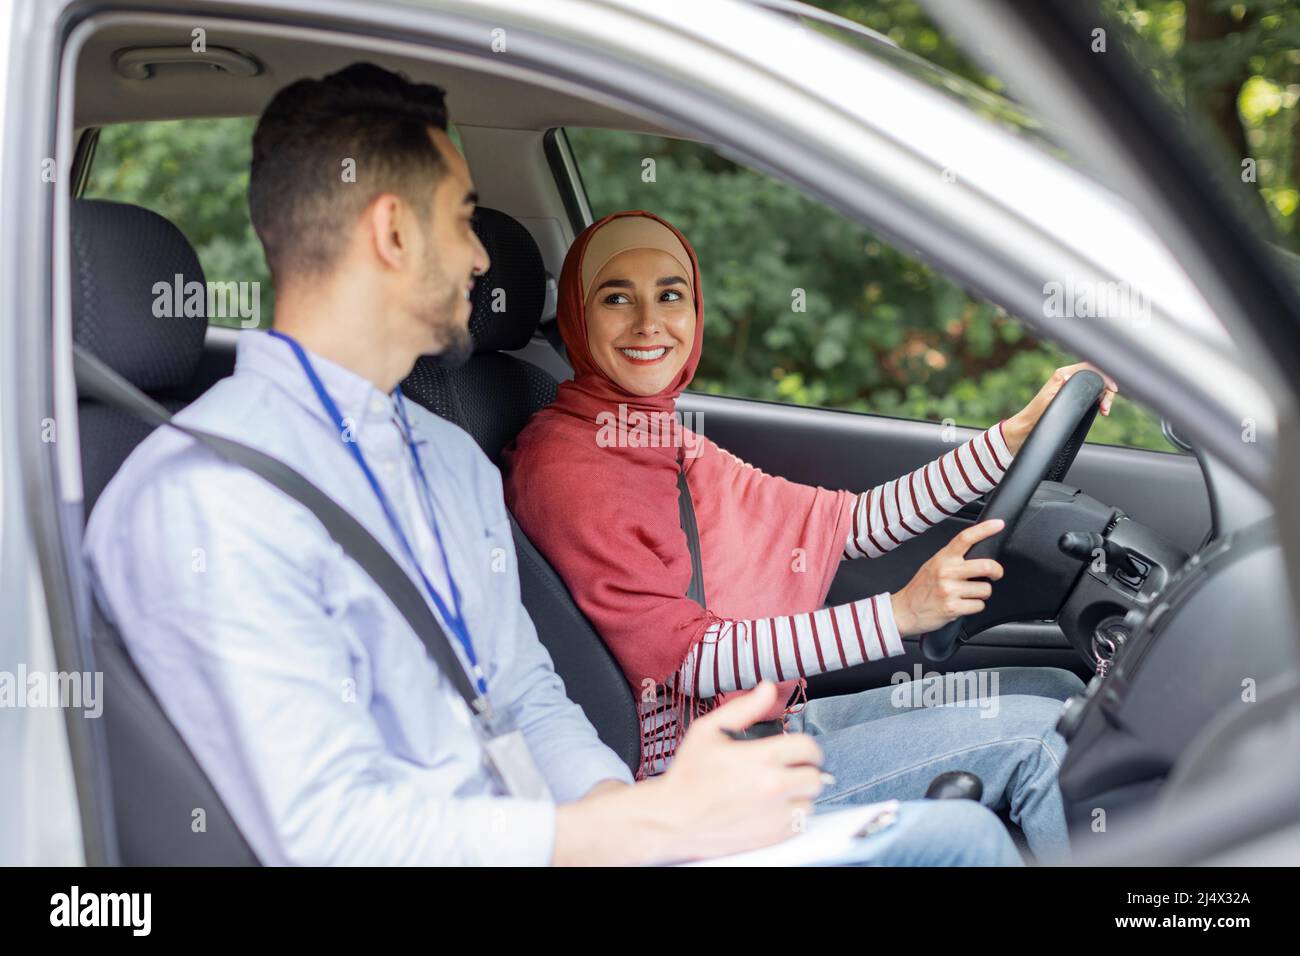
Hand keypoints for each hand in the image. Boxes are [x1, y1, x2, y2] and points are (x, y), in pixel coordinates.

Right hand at [653, 682, 826, 860]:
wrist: (673, 818)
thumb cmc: (688, 774)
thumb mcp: (708, 731)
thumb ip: (744, 708)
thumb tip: (768, 689)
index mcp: (762, 757)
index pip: (809, 747)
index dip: (805, 747)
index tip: (797, 750)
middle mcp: (774, 786)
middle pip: (815, 776)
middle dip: (804, 769)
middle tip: (788, 769)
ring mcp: (776, 814)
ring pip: (810, 800)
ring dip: (799, 794)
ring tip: (778, 789)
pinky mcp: (773, 835)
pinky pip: (800, 822)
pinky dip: (791, 815)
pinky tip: (771, 807)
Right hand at [891, 519, 1005, 635]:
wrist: (905, 610)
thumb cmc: (921, 588)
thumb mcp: (933, 565)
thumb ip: (952, 558)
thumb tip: (977, 553)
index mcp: (943, 558)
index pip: (965, 538)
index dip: (984, 530)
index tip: (998, 524)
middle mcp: (946, 572)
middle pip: (985, 565)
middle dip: (997, 571)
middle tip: (995, 574)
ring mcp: (949, 590)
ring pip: (985, 589)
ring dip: (982, 594)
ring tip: (967, 594)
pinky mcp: (952, 607)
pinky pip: (979, 606)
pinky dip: (974, 607)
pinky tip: (962, 605)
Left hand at [1003, 362, 1117, 453]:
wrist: (1028, 427)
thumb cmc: (1037, 415)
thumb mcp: (1051, 399)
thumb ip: (1062, 387)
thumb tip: (1070, 376)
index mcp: (1063, 374)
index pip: (1091, 367)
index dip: (1105, 375)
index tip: (1112, 389)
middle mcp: (1068, 378)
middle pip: (1097, 376)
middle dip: (1106, 389)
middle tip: (1105, 407)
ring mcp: (1072, 387)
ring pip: (1097, 386)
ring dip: (1105, 397)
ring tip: (1104, 410)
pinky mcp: (1074, 397)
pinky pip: (1092, 394)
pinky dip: (1100, 400)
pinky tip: (1102, 410)